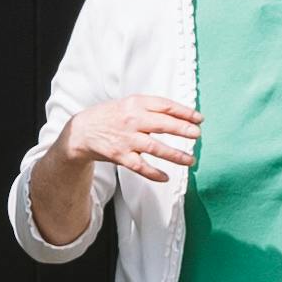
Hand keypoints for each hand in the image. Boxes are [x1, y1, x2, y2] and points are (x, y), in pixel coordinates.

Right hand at [71, 93, 201, 189]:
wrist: (82, 131)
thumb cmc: (110, 116)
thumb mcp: (129, 103)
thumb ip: (152, 108)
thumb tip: (181, 115)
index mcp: (135, 104)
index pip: (165, 105)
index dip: (184, 112)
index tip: (199, 118)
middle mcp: (132, 120)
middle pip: (162, 124)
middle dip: (183, 129)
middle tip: (197, 134)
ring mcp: (126, 139)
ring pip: (155, 148)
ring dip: (175, 155)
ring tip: (190, 160)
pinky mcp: (120, 156)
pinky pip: (140, 166)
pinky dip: (154, 173)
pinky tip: (166, 177)